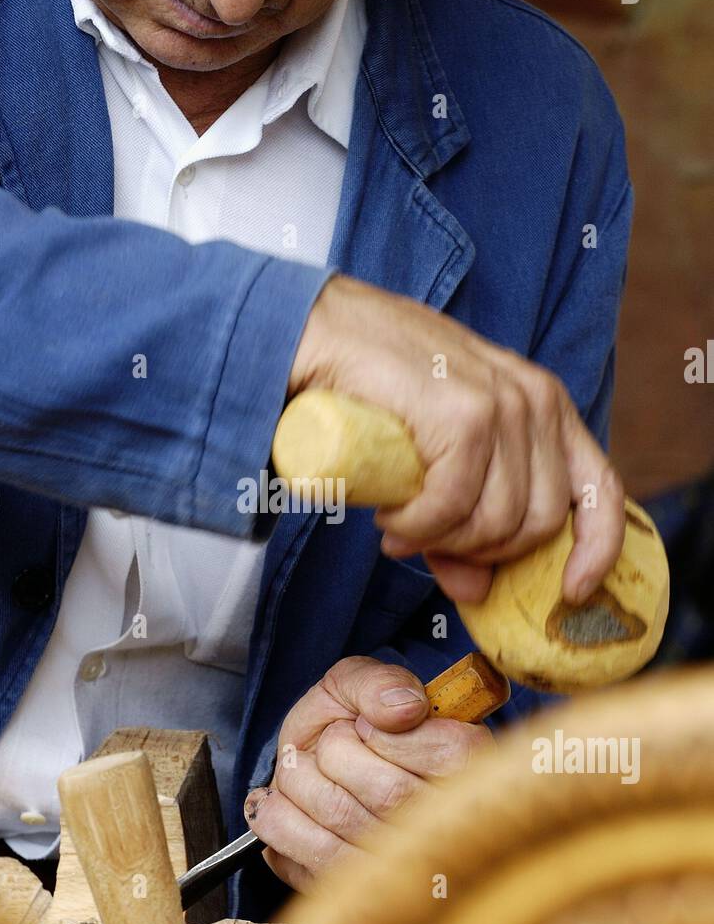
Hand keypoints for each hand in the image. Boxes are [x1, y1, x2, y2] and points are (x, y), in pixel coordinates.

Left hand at [244, 657, 492, 892]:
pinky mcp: (360, 892)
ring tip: (301, 770)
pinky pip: (314, 860)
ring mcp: (406, 865)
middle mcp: (447, 823)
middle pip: (385, 791)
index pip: (428, 752)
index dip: (374, 732)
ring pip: (345, 820)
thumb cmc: (345, 726)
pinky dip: (279, 822)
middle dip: (332, 755)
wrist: (310, 761)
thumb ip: (378, 683)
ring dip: (300, 784)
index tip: (361, 726)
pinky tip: (278, 804)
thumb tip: (401, 709)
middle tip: (327, 745)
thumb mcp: (358, 682)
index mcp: (466, 763)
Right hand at [289, 275, 624, 604]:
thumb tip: (478, 593)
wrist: (323, 330)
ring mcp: (505, 404)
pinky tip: (389, 515)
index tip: (572, 590)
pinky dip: (417, 527)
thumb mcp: (439, 460)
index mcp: (546, 408)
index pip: (601, 490)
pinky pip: (454, 507)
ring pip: (499, 522)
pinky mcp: (466, 414)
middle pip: (541, 523)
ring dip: (442, 540)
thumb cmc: (379, 391)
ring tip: (400, 522)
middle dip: (482, 550)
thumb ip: (465, 527)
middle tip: (427, 538)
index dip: (597, 550)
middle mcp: (538, 401)